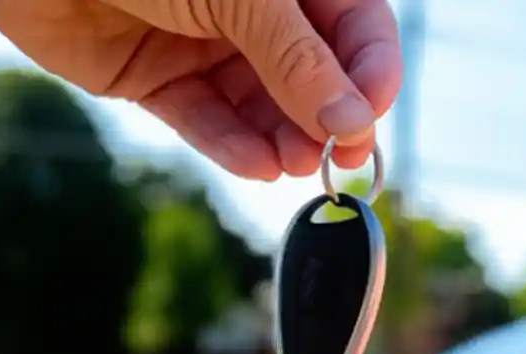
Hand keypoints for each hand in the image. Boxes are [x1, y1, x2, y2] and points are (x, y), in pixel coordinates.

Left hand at [0, 0, 401, 180]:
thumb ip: (297, 59)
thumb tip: (353, 122)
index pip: (356, 25)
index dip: (371, 72)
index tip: (368, 118)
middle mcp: (252, 7)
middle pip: (313, 73)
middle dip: (326, 117)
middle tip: (337, 160)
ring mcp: (203, 42)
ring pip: (261, 104)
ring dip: (283, 138)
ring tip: (294, 166)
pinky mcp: (154, 77)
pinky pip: (205, 119)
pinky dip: (231, 145)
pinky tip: (257, 166)